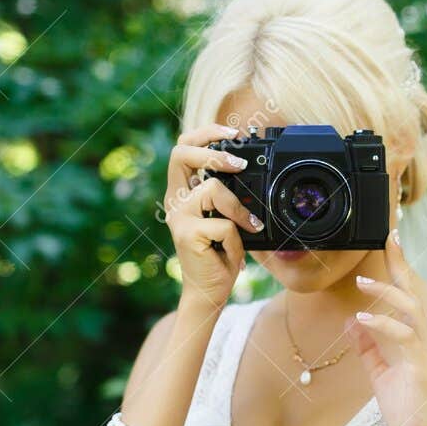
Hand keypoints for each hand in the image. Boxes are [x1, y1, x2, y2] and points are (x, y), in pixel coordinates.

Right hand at [163, 124, 264, 309]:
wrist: (209, 292)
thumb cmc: (220, 256)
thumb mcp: (227, 219)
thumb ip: (229, 196)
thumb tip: (251, 171)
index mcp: (183, 192)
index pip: (184, 148)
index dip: (206, 134)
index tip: (233, 134)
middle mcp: (176, 201)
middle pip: (182, 153)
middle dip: (214, 152)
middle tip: (241, 164)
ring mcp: (178, 217)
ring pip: (213, 189)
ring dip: (239, 210)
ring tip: (248, 228)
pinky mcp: (187, 234)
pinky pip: (224, 224)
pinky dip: (237, 239)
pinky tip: (233, 254)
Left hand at [348, 231, 426, 425]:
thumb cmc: (405, 411)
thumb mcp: (380, 374)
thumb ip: (368, 347)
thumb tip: (351, 320)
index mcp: (420, 341)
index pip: (410, 298)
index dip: (401, 269)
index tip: (392, 242)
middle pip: (414, 294)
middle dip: (401, 265)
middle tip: (387, 239)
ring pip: (410, 309)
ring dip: (385, 293)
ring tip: (362, 282)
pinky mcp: (422, 367)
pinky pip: (402, 336)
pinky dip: (382, 324)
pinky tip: (363, 318)